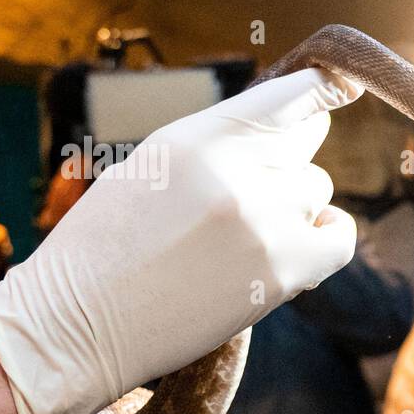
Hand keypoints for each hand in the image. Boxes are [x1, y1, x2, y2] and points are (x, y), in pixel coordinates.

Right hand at [0, 68, 363, 413]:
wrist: (75, 326)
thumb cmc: (102, 250)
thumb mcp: (147, 169)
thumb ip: (213, 148)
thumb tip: (282, 135)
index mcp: (195, 138)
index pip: (285, 98)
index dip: (319, 93)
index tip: (339, 87)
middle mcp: (235, 172)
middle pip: (301, 149)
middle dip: (284, 166)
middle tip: (251, 194)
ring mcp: (263, 222)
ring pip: (315, 192)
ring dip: (292, 208)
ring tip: (245, 235)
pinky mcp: (282, 272)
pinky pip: (338, 239)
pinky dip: (328, 236)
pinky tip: (305, 242)